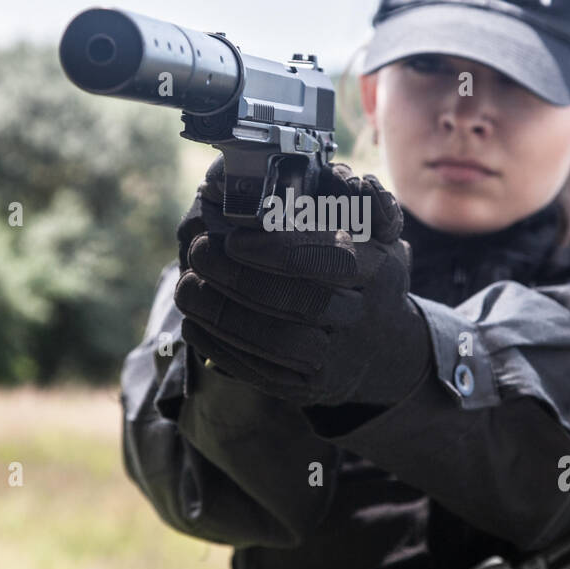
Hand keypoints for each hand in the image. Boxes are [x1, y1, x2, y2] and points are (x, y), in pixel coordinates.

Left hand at [173, 156, 430, 407]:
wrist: (382, 347)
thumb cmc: (367, 273)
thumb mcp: (379, 232)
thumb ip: (364, 200)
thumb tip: (349, 180)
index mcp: (379, 270)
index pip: (332, 260)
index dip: (281, 249)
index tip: (236, 236)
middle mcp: (362, 318)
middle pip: (302, 302)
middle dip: (242, 279)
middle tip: (200, 253)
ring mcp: (338, 359)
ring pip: (278, 343)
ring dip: (224, 314)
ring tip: (187, 287)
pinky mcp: (310, 388)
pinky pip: (263, 373)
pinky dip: (223, 348)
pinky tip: (195, 323)